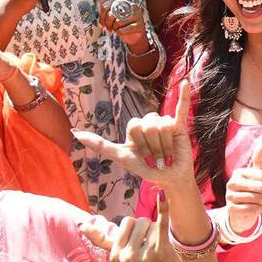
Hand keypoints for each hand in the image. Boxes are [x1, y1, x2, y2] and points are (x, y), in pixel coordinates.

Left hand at [73, 79, 195, 187]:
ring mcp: (165, 122)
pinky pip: (181, 107)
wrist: (168, 178)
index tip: (144, 160)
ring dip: (165, 146)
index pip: (133, 125)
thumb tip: (75, 133)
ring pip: (163, 125)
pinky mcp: (180, 125)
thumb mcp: (121, 156)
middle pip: (148, 125)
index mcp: (135, 127)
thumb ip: (100, 145)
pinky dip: (184, 96)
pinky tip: (186, 82)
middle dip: (153, 146)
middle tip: (157, 158)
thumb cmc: (146, 169)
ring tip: (167, 155)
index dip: (139, 143)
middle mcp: (149, 122)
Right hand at [78, 209, 184, 261]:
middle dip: (144, 228)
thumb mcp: (120, 255)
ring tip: (157, 248)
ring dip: (156, 231)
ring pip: (149, 222)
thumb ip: (102, 240)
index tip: (85, 225)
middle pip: (136, 220)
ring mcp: (143, 254)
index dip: (120, 230)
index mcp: (115, 255)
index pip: (122, 224)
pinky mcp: (160, 250)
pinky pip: (161, 224)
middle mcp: (126, 256)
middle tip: (148, 247)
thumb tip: (80, 224)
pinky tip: (161, 196)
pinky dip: (162, 210)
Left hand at [93, 0, 150, 50]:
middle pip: (111, 14)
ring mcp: (137, 15)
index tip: (103, 22)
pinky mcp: (139, 25)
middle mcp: (132, 5)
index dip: (101, 16)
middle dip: (108, 23)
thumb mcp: (110, 8)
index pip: (106, 6)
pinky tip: (121, 31)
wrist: (133, 35)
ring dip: (114, 28)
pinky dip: (120, 32)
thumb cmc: (121, 20)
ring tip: (115, 29)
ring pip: (118, 22)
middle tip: (109, 27)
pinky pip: (124, 29)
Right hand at [225, 141, 261, 234]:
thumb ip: (258, 162)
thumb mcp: (255, 176)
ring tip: (259, 203)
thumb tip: (260, 145)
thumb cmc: (250, 191)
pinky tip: (254, 209)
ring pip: (258, 199)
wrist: (240, 212)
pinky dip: (257, 211)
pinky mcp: (231, 210)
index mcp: (238, 172)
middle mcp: (232, 183)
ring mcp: (229, 197)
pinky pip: (253, 209)